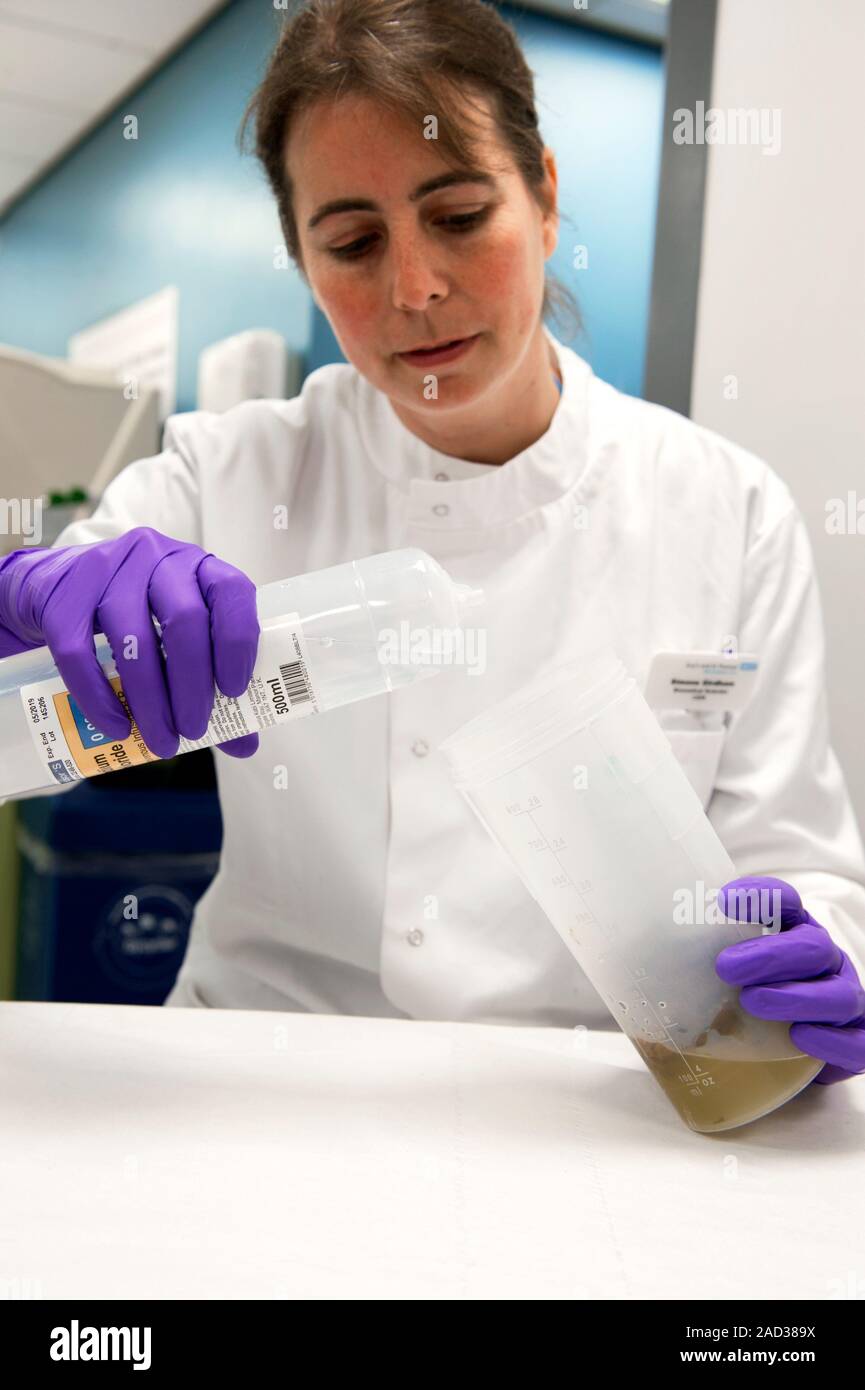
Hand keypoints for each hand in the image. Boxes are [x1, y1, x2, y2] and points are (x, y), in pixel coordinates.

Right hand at [0, 527, 259, 760]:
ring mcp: (106, 569)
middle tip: (194, 730)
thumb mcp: (174, 634)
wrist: (53, 586)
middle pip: (184, 620)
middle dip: (193, 686)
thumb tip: (245, 743)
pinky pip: (79, 654)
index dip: (238, 641)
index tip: (233, 691)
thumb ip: (212, 680)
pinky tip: (116, 727)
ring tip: (161, 741)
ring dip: (151, 701)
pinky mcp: (62, 595)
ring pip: (134, 640)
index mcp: (196, 565)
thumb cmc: (133, 614)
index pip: (231, 590)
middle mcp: (155, 556)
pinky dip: (99, 699)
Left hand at [714, 875, 864, 1084]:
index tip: (723, 900)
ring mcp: (844, 1000)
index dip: (761, 896)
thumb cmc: (755, 1001)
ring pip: (836, 994)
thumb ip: (698, 959)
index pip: (785, 903)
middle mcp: (826, 963)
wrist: (795, 1052)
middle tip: (726, 966)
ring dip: (795, 996)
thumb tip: (635, 954)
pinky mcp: (854, 1041)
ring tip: (753, 1002)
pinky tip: (800, 1037)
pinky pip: (855, 1041)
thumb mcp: (728, 974)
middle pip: (812, 946)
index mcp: (795, 934)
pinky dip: (829, 1040)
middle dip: (770, 954)